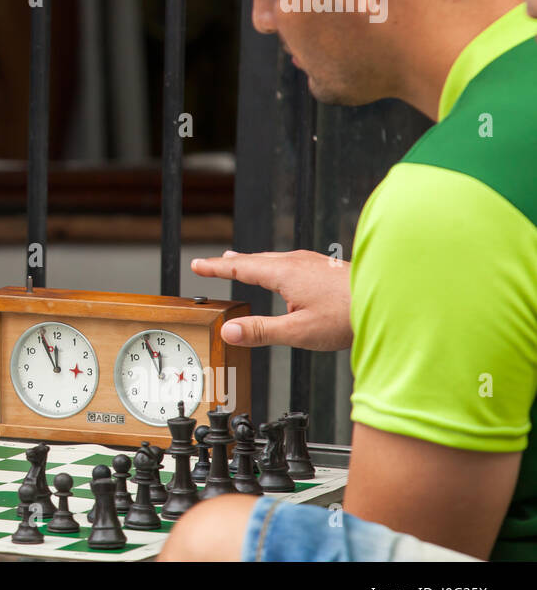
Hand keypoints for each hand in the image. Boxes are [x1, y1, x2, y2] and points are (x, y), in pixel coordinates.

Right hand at [190, 249, 352, 350]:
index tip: (198, 265)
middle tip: (216, 261)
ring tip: (243, 261)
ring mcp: (313, 262)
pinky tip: (285, 272)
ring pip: (274, 258)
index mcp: (284, 273)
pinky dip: (274, 263)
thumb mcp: (298, 331)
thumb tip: (229, 330)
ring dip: (254, 261)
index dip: (216, 267)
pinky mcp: (326, 267)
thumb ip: (261, 331)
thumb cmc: (348, 316)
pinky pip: (290, 260)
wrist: (392, 299)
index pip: (240, 267)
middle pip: (255, 259)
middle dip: (233, 261)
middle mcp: (296, 262)